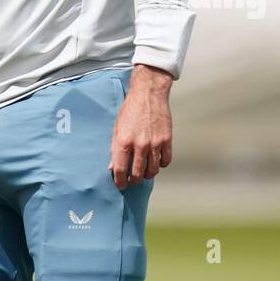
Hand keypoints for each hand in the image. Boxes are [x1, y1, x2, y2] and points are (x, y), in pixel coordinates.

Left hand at [109, 65, 173, 189]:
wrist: (149, 94)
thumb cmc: (130, 110)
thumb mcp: (117, 128)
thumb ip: (114, 148)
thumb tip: (112, 167)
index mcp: (123, 141)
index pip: (120, 170)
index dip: (120, 181)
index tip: (120, 185)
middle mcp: (139, 144)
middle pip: (137, 173)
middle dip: (133, 180)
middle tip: (132, 180)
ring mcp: (154, 143)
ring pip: (152, 170)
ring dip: (147, 174)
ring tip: (144, 172)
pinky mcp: (167, 140)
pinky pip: (165, 160)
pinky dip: (161, 164)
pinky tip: (156, 162)